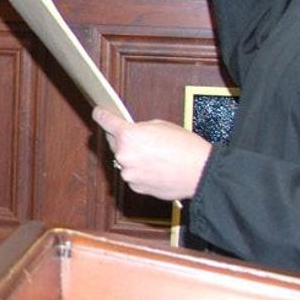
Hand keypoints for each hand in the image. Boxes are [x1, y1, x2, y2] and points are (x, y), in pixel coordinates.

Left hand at [93, 106, 212, 201]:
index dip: (101, 114)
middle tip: (142, 139)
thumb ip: (140, 128)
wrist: (201, 172)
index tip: (98, 113)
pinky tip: (156, 168)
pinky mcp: (135, 186)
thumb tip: (132, 132)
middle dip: (123, 139)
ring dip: (133, 157)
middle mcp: (124, 155)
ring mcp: (128, 173)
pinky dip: (140, 171)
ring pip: (124, 160)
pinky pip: (132, 174)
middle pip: (114, 142)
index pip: (105, 120)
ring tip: (155, 156)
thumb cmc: (186, 148)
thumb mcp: (161, 125)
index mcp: (129, 135)